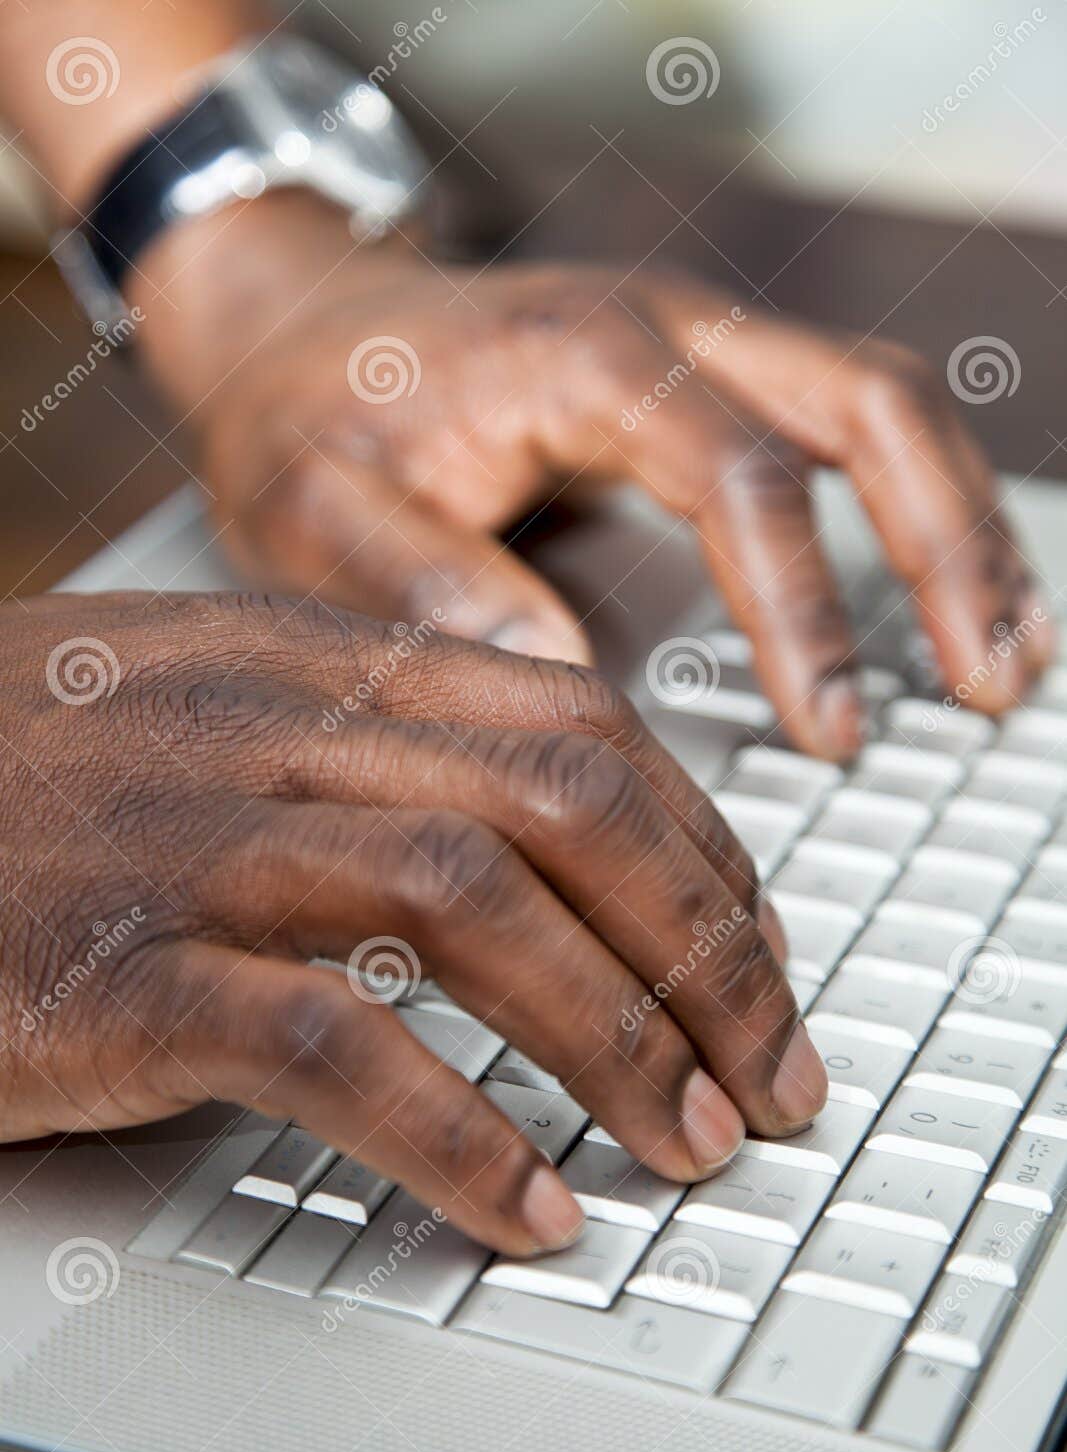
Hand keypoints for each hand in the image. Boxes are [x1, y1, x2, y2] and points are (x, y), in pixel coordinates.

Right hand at [0, 593, 823, 1251]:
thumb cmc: (15, 778)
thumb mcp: (200, 712)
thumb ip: (361, 742)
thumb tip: (533, 821)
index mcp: (305, 659)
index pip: (574, 724)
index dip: (702, 847)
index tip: (758, 951)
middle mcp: (268, 728)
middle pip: (563, 807)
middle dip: (705, 949)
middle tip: (767, 1070)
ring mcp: (193, 841)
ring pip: (478, 912)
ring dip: (616, 1040)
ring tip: (684, 1143)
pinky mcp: (119, 970)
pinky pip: (333, 1047)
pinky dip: (457, 1135)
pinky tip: (525, 1204)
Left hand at [134, 193, 1052, 763]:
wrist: (296, 328)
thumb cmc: (304, 415)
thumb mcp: (313, 510)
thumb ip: (422, 586)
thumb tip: (550, 675)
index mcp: (581, 360)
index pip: (743, 476)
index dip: (804, 608)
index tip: (833, 727)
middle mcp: (666, 331)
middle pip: (867, 408)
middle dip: (947, 547)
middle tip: (991, 682)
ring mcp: (698, 347)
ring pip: (883, 404)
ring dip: (960, 522)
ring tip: (1007, 652)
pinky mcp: (707, 382)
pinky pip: (847, 425)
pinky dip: (918, 504)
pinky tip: (946, 590)